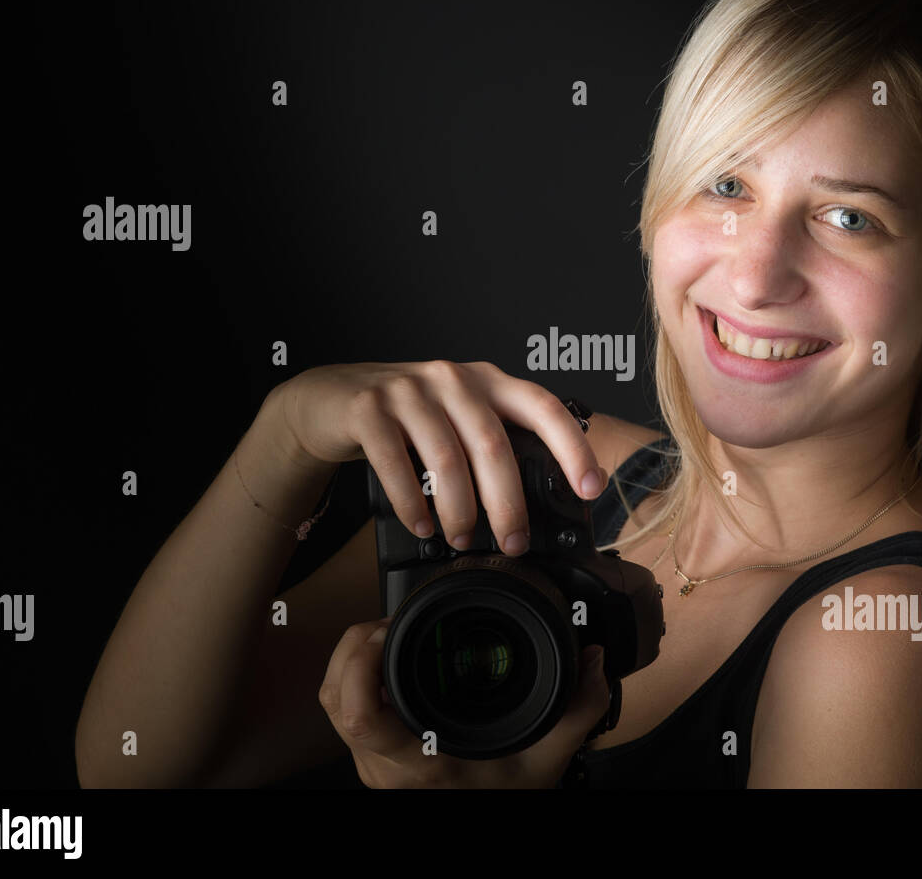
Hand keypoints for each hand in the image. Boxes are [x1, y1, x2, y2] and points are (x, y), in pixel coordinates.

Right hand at [269, 360, 607, 554]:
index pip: (544, 407)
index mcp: (488, 381)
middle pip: (493, 445)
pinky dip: (412, 504)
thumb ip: (494, 442)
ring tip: (460, 540)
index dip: (573, 448)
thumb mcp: (458, 417)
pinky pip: (396, 464)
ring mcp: (409, 391)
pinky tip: (421, 526)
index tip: (591, 489)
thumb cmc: (407, 416)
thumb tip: (536, 504)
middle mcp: (453, 379)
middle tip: (513, 543)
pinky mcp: (369, 409)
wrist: (330, 398)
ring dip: (459, 510)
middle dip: (508, 504)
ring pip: (447, 460)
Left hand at [319, 617, 610, 787]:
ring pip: (330, 701)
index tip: (387, 632)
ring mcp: (372, 765)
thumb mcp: (548, 758)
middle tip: (390, 623)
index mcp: (422, 766)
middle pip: (334, 699)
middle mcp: (385, 768)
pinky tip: (385, 659)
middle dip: (353, 648)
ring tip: (386, 634)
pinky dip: (354, 676)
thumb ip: (577, 709)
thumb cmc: (508, 797)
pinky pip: (342, 709)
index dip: (360, 667)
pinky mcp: (371, 758)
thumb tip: (594, 659)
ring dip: (350, 660)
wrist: (486, 831)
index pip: (359, 718)